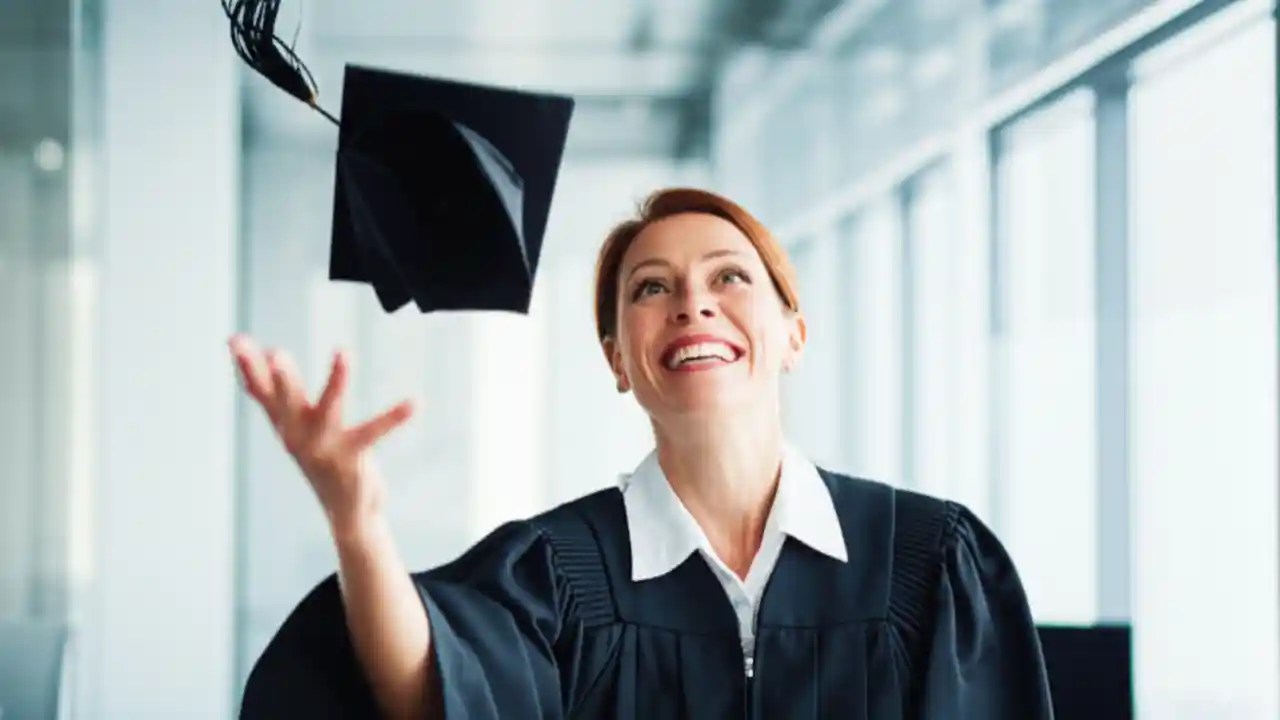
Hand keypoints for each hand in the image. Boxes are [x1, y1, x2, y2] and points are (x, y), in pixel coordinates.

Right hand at [228, 334, 414, 540]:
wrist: (345, 511)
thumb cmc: (322, 457)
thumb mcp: (296, 424)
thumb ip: (281, 392)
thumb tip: (266, 352)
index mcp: (285, 425)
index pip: (261, 392)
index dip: (248, 367)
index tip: (234, 340)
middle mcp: (299, 436)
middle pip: (287, 401)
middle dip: (281, 378)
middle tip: (276, 353)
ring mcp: (324, 448)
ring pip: (329, 409)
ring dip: (337, 381)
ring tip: (343, 352)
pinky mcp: (351, 458)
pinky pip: (374, 432)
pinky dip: (394, 417)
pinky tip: (414, 403)